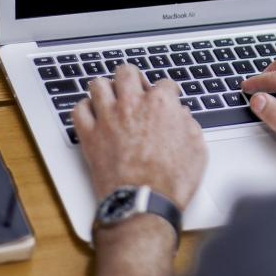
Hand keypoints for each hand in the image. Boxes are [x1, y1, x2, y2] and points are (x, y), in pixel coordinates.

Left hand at [73, 65, 206, 209]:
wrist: (144, 203)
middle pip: (127, 72)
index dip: (169, 92)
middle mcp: (132, 104)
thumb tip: (183, 116)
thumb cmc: (172, 181)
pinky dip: (84, 109)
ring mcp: (108, 118)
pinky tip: (93, 115)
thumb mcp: (197, 149)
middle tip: (137, 89)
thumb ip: (189, 125)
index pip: (164, 83)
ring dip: (106, 89)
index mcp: (161, 104)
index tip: (168, 99)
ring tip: (111, 98)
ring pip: (98, 84)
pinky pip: (78, 110)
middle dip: (133, 78)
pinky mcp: (90, 136)